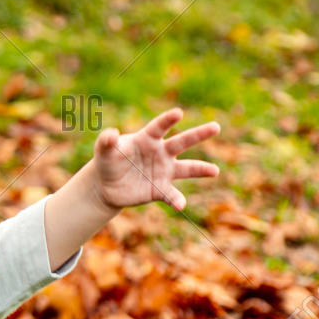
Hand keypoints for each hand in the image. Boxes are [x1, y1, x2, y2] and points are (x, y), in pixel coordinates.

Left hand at [90, 107, 219, 212]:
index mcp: (147, 139)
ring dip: (200, 169)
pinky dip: (176, 200)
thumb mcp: (102, 151)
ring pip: (186, 169)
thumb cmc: (107, 162)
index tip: (179, 113)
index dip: (168, 120)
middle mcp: (160, 153)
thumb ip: (106, 141)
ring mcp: (163, 171)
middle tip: (215, 127)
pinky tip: (180, 204)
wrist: (106, 186)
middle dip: (199, 134)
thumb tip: (111, 133)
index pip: (159, 127)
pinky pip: (171, 195)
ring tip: (214, 171)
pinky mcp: (160, 189)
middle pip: (182, 142)